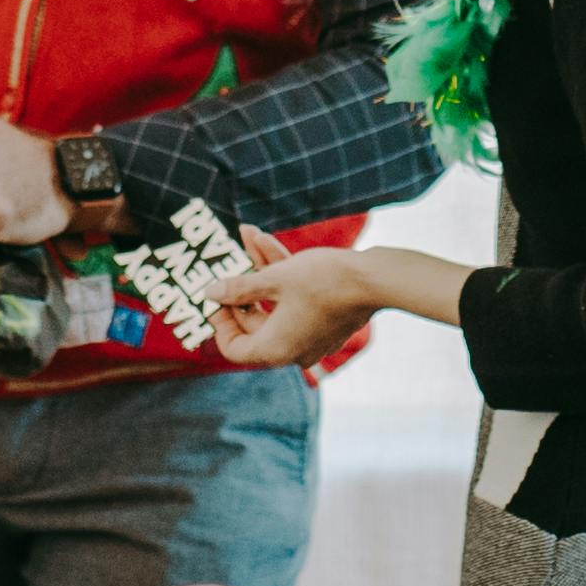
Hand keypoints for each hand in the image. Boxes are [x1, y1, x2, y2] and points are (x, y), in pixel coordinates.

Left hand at [203, 245, 386, 368]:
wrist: (376, 279)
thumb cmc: (323, 281)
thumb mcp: (273, 279)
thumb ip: (238, 288)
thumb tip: (209, 293)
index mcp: (275, 348)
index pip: (235, 348)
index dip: (221, 321)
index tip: (217, 296)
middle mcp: (293, 349)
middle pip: (254, 322)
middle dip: (242, 285)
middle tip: (231, 259)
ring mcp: (311, 336)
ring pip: (275, 304)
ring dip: (261, 270)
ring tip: (249, 236)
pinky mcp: (326, 321)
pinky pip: (295, 301)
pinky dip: (282, 277)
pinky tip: (268, 241)